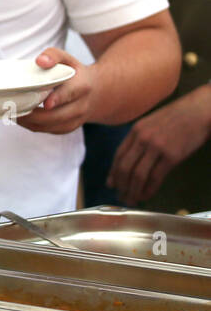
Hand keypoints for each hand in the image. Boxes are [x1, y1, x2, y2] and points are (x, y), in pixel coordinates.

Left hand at [17, 49, 94, 133]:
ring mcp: (76, 119)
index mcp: (82, 86)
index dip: (57, 99)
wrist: (94, 90)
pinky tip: (20, 117)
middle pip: (57, 115)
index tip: (44, 103)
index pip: (69, 94)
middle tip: (12, 108)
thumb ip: (53, 55)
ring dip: (29, 122)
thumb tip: (40, 61)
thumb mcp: (67, 59)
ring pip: (50, 126)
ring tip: (11, 113)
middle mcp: (81, 106)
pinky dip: (32, 125)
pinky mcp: (68, 127)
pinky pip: (48, 130)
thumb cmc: (73, 72)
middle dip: (33, 114)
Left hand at [107, 88, 210, 204]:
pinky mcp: (172, 156)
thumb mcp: (152, 123)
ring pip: (138, 175)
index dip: (113, 172)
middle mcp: (142, 138)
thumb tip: (131, 159)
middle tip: (121, 197)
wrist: (199, 111)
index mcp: (135, 130)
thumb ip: (140, 139)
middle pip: (125, 167)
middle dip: (121, 185)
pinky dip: (149, 189)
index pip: (118, 155)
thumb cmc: (178, 117)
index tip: (111, 184)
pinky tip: (146, 195)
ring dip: (133, 190)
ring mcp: (156, 147)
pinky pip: (155, 177)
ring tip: (132, 200)